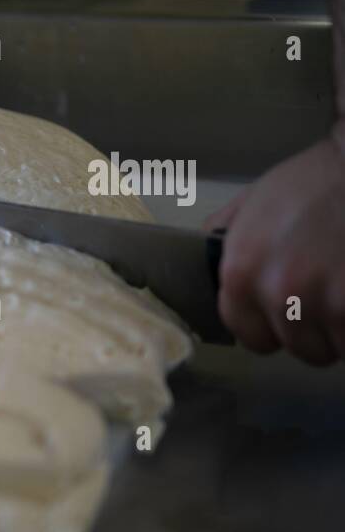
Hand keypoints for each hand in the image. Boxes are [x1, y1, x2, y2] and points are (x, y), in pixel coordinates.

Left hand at [206, 131, 344, 364]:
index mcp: (241, 273)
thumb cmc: (311, 182)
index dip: (271, 330)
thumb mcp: (249, 206)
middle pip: (296, 347)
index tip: (285, 319)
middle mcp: (278, 291)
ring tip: (341, 295)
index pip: (249, 335)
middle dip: (312, 331)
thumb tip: (200, 268)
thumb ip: (222, 242)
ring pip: (332, 349)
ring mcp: (324, 300)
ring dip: (340, 331)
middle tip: (324, 300)